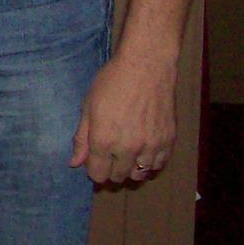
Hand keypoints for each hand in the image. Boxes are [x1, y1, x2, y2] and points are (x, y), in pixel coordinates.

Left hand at [70, 48, 178, 184]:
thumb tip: (74, 163)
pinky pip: (159, 165)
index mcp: (104, 140)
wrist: (146, 67)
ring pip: (139, 175)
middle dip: (110, 171)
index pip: (98, 174)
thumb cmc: (111, 83)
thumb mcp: (88, 107)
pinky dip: (150, 163)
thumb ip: (81, 138)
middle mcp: (128, 148)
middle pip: (118, 177)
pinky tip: (143, 152)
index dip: (94, 171)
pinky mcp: (169, 141)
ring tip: (126, 155)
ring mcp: (151, 146)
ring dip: (130, 169)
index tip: (94, 162)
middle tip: (109, 156)